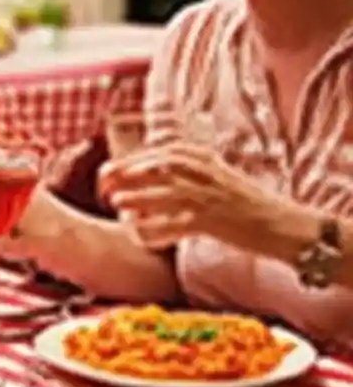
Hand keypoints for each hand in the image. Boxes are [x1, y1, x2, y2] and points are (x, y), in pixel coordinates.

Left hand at [98, 142, 280, 249]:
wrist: (281, 225)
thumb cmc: (242, 205)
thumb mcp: (213, 177)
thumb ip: (183, 173)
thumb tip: (143, 176)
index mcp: (204, 158)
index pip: (159, 153)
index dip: (129, 162)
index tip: (107, 173)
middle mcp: (207, 172)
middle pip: (158, 167)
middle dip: (126, 175)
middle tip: (105, 187)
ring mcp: (210, 196)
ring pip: (165, 193)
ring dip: (137, 198)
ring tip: (116, 203)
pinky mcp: (214, 221)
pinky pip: (177, 224)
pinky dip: (156, 229)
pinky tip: (140, 234)